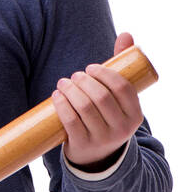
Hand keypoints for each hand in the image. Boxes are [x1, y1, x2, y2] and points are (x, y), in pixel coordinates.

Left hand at [51, 31, 143, 168]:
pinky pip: (70, 121)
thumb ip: (123, 67)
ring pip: (84, 108)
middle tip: (74, 75)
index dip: (105, 74)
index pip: (122, 88)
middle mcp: (122, 129)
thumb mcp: (120, 99)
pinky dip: (61, 105)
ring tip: (63, 83)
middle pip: (101, 97)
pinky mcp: (83, 145)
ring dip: (70, 91)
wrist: (98, 157)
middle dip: (84, 81)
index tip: (90, 68)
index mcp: (135, 115)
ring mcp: (102, 139)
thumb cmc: (108, 116)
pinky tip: (56, 95)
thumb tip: (125, 34)